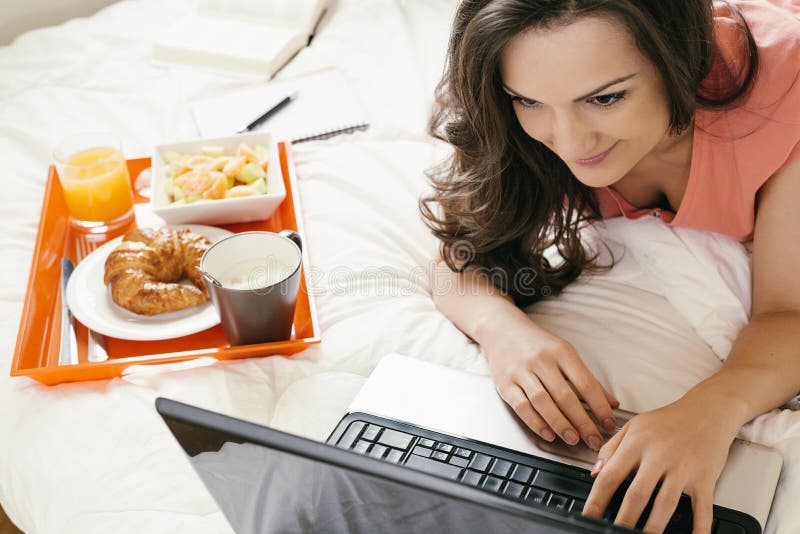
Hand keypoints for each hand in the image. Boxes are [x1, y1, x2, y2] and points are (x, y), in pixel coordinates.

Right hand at [482, 318, 619, 450]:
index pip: (585, 383)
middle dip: (583, 422)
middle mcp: (541, 361)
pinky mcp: (505, 383)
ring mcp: (521, 372)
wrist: (502, 330)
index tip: (609, 424)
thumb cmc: (537, 343)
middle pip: (565, 396)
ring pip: (543, 402)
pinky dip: (536, 423)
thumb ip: (587, 378)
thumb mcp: (564, 352)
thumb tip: (611, 403)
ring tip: (573, 439)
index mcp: (561, 352)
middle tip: (594, 440)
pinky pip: (522, 407)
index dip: (600, 407)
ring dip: (560, 425)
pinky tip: (548, 433)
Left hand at [583, 398, 738, 532]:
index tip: (589, 515)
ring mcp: (683, 468)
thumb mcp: (634, 425)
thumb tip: (594, 471)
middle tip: (614, 533)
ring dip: (653, 527)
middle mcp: (659, 456)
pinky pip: (703, 508)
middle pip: (637, 494)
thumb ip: (611, 448)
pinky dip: (700, 528)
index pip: (610, 475)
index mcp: (637, 443)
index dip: (597, 499)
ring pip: (665, 504)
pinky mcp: (705, 477)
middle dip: (624, 519)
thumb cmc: (669, 419)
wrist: (709, 409)